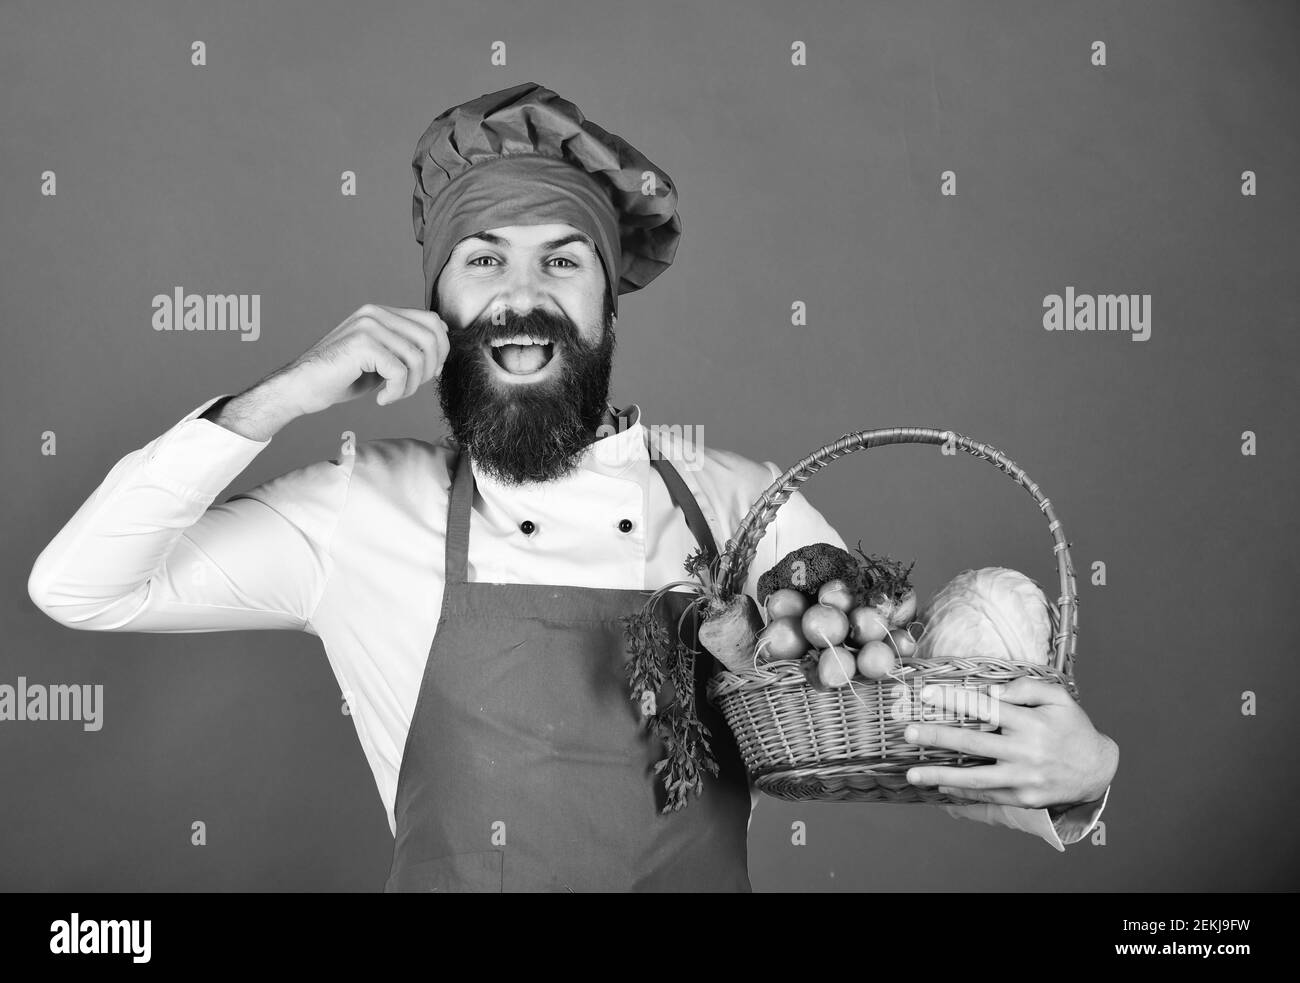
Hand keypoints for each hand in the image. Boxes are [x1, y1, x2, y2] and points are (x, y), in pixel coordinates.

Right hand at [276, 304, 450, 415]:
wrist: (302, 387)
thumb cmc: (341, 377)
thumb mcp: (381, 360)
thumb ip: (405, 350)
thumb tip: (441, 353)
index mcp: (382, 313)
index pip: (432, 322)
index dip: (441, 350)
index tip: (428, 374)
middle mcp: (376, 313)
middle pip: (432, 338)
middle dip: (430, 370)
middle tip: (410, 388)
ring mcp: (369, 326)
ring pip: (417, 358)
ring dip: (411, 386)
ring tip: (392, 396)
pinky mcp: (363, 344)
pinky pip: (400, 372)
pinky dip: (397, 392)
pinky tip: (382, 399)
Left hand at [902, 678, 1117, 810]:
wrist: (1098, 769)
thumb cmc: (1073, 727)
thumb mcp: (1059, 697)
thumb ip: (1026, 687)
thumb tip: (992, 691)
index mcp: (1031, 723)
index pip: (984, 707)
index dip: (953, 699)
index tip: (925, 694)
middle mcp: (1025, 752)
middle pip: (972, 743)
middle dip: (936, 737)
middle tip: (907, 733)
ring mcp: (1024, 778)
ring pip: (974, 778)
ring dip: (940, 776)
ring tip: (911, 774)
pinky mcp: (1024, 798)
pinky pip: (987, 796)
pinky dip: (962, 793)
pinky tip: (939, 788)